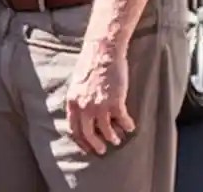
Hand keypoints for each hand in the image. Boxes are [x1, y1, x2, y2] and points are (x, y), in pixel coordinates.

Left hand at [65, 41, 134, 155]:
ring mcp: (100, 106)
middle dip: (95, 144)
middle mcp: (84, 106)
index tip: (86, 146)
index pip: (73, 128)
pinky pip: (122, 121)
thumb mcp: (77, 83)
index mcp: (72, 101)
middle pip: (88, 133)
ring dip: (113, 137)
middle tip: (102, 150)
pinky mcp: (115, 103)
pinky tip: (130, 126)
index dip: (81, 140)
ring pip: (106, 130)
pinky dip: (127, 126)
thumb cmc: (90, 64)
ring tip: (117, 140)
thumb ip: (78, 99)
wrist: (103, 52)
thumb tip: (81, 112)